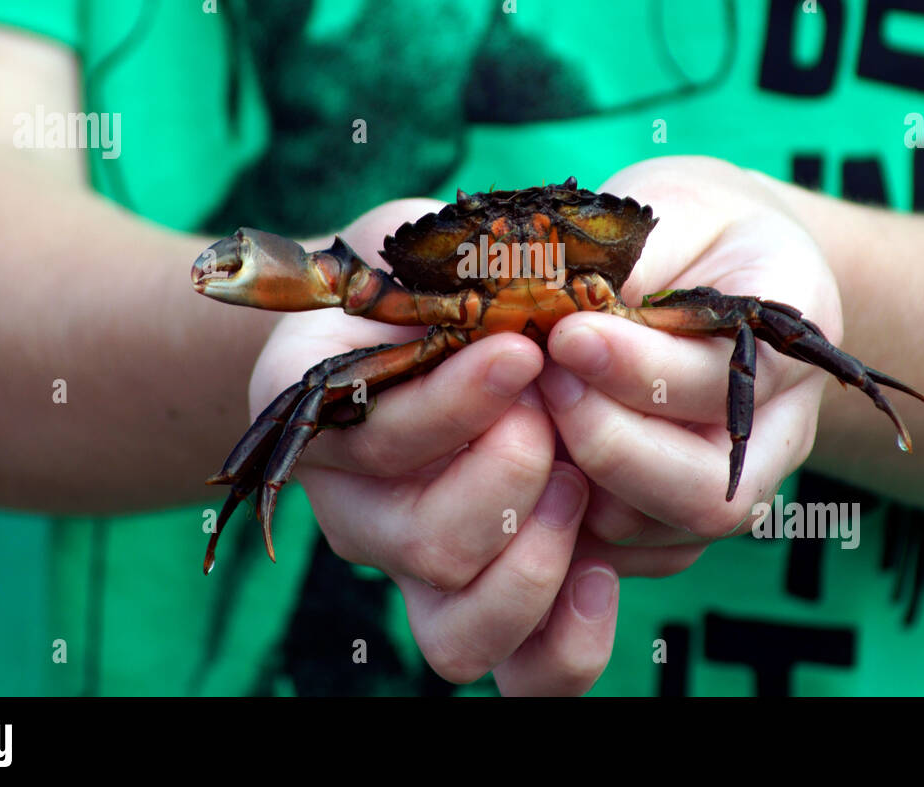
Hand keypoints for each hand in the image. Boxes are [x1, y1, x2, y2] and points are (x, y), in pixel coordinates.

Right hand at [246, 199, 617, 693]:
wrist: (404, 328)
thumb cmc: (419, 278)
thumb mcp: (417, 253)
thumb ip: (441, 275)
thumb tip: (528, 292)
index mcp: (320, 420)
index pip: (379, 437)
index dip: (459, 400)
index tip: (523, 349)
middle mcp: (355, 511)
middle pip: (427, 545)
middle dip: (511, 474)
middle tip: (553, 411)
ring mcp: (414, 567)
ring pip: (460, 634)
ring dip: (540, 558)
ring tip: (581, 485)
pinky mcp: (477, 599)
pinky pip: (517, 669)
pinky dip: (566, 642)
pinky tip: (604, 577)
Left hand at [539, 156, 842, 550]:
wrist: (715, 258)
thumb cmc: (687, 225)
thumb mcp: (671, 211)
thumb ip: (634, 261)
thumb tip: (555, 309)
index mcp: (789, 344)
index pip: (723, 383)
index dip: (639, 367)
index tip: (567, 333)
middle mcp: (776, 433)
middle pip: (707, 492)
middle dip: (608, 443)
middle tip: (540, 382)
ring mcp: (731, 484)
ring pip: (662, 532)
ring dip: (579, 484)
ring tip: (521, 416)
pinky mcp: (679, 514)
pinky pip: (631, 553)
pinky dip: (572, 524)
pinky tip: (526, 464)